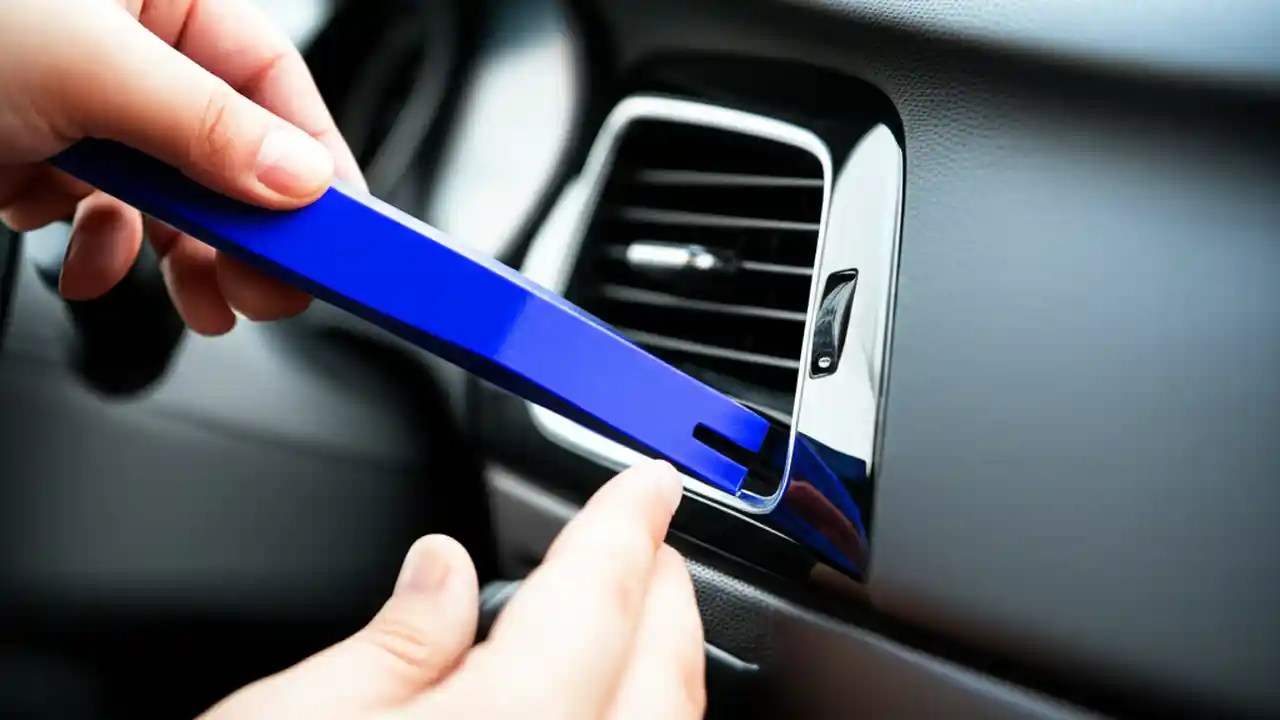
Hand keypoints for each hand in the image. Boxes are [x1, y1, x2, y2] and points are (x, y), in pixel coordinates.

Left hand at [0, 0, 363, 334]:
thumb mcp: (89, 69)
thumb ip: (204, 125)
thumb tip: (301, 179)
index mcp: (165, 1)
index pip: (273, 82)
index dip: (312, 161)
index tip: (337, 235)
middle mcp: (134, 54)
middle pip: (231, 157)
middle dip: (246, 232)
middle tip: (267, 284)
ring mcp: (86, 108)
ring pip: (173, 201)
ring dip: (186, 258)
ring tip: (202, 298)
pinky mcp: (42, 155)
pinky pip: (102, 216)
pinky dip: (101, 252)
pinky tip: (91, 264)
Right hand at [201, 460, 706, 718]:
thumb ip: (391, 645)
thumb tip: (442, 570)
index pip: (594, 603)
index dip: (624, 528)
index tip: (647, 487)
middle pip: (659, 679)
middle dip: (665, 595)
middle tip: (645, 541)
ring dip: (662, 668)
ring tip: (633, 616)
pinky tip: (602, 709)